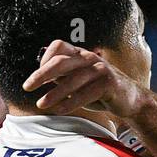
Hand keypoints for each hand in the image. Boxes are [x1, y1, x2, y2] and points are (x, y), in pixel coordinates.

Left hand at [22, 40, 145, 118]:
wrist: (129, 100)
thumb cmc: (98, 90)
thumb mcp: (76, 82)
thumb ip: (60, 78)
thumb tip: (38, 78)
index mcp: (80, 54)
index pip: (58, 47)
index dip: (43, 59)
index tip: (35, 78)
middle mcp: (89, 58)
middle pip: (61, 61)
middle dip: (41, 74)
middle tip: (27, 87)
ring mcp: (101, 69)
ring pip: (73, 79)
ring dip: (54, 93)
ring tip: (41, 104)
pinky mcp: (109, 83)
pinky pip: (87, 93)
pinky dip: (71, 102)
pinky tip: (60, 110)